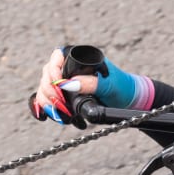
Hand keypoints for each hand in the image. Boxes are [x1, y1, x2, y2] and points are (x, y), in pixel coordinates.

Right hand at [29, 48, 143, 122]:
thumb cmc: (122, 88)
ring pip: (45, 89)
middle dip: (50, 91)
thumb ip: (91, 83)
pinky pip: (47, 100)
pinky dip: (46, 108)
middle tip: (62, 105)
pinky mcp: (64, 97)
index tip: (59, 87)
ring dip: (48, 102)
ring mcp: (66, 83)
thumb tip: (68, 84)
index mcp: (80, 59)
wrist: (129, 101)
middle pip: (47, 75)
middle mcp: (70, 69)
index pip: (56, 58)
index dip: (53, 72)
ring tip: (64, 115)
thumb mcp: (109, 86)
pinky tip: (49, 116)